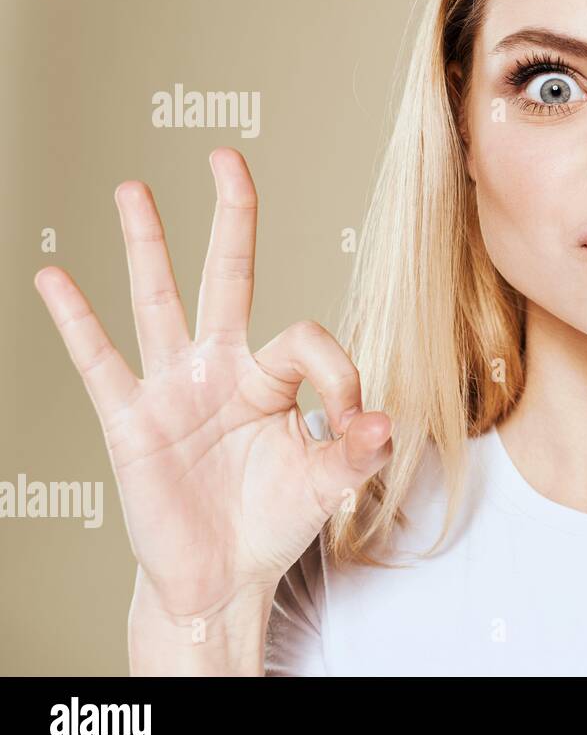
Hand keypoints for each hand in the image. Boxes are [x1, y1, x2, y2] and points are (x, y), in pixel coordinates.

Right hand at [34, 148, 392, 623]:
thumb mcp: (327, 484)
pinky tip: (54, 276)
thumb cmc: (273, 521)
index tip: (355, 420)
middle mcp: (221, 369)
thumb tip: (386, 423)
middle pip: (228, 277)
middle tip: (227, 157)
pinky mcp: (131, 420)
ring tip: (134, 187)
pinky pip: (100, 362)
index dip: (340, 371)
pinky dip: (76, 321)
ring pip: (160, 302)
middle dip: (231, 218)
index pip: (307, 339)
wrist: (220, 578)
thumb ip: (357, 451)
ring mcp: (173, 389)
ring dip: (148, 245)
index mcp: (272, 379)